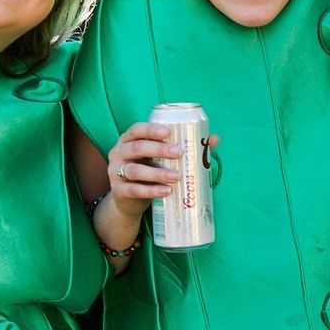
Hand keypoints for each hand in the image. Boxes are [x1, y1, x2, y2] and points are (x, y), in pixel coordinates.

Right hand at [106, 123, 220, 218]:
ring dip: (158, 173)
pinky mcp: (119, 191)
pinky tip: (166, 191)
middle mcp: (119, 153)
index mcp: (129, 140)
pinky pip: (134, 190)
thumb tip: (213, 139)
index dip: (151, 129)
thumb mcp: (160, 159)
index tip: (169, 132)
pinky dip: (151, 190)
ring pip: (135, 170)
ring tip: (177, 176)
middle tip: (179, 152)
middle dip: (159, 149)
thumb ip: (183, 148)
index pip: (137, 129)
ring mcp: (116, 172)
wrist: (128, 201)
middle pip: (137, 147)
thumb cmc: (149, 172)